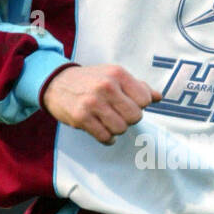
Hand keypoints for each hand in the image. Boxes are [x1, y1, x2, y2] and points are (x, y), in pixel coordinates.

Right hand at [41, 64, 161, 144]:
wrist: (55, 82)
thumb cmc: (89, 80)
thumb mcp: (113, 75)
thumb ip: (137, 86)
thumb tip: (158, 97)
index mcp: (117, 74)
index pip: (145, 99)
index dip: (139, 105)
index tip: (128, 104)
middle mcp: (106, 87)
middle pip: (135, 116)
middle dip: (129, 119)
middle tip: (118, 114)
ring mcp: (93, 103)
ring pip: (121, 128)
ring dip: (117, 129)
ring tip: (108, 121)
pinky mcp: (81, 118)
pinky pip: (105, 137)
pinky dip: (107, 138)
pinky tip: (102, 130)